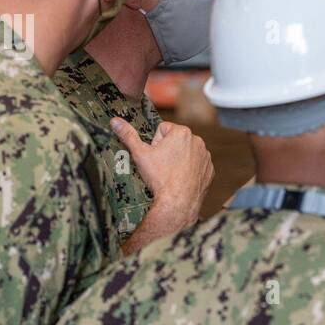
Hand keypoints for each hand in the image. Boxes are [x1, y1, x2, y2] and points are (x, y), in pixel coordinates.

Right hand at [111, 118, 212, 241]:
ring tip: (171, 173)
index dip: (155, 143)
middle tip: (161, 166)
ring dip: (179, 159)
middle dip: (167, 150)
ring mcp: (205, 156)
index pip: (162, 129)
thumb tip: (116, 121)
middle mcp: (197, 141)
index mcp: (182, 132)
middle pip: (175, 140)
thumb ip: (128, 135)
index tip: (155, 156)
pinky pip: (196, 165)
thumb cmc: (160, 178)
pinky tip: (181, 179)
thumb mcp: (140, 154)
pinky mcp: (209, 169)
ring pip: (186, 152)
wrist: (178, 202)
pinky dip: (189, 169)